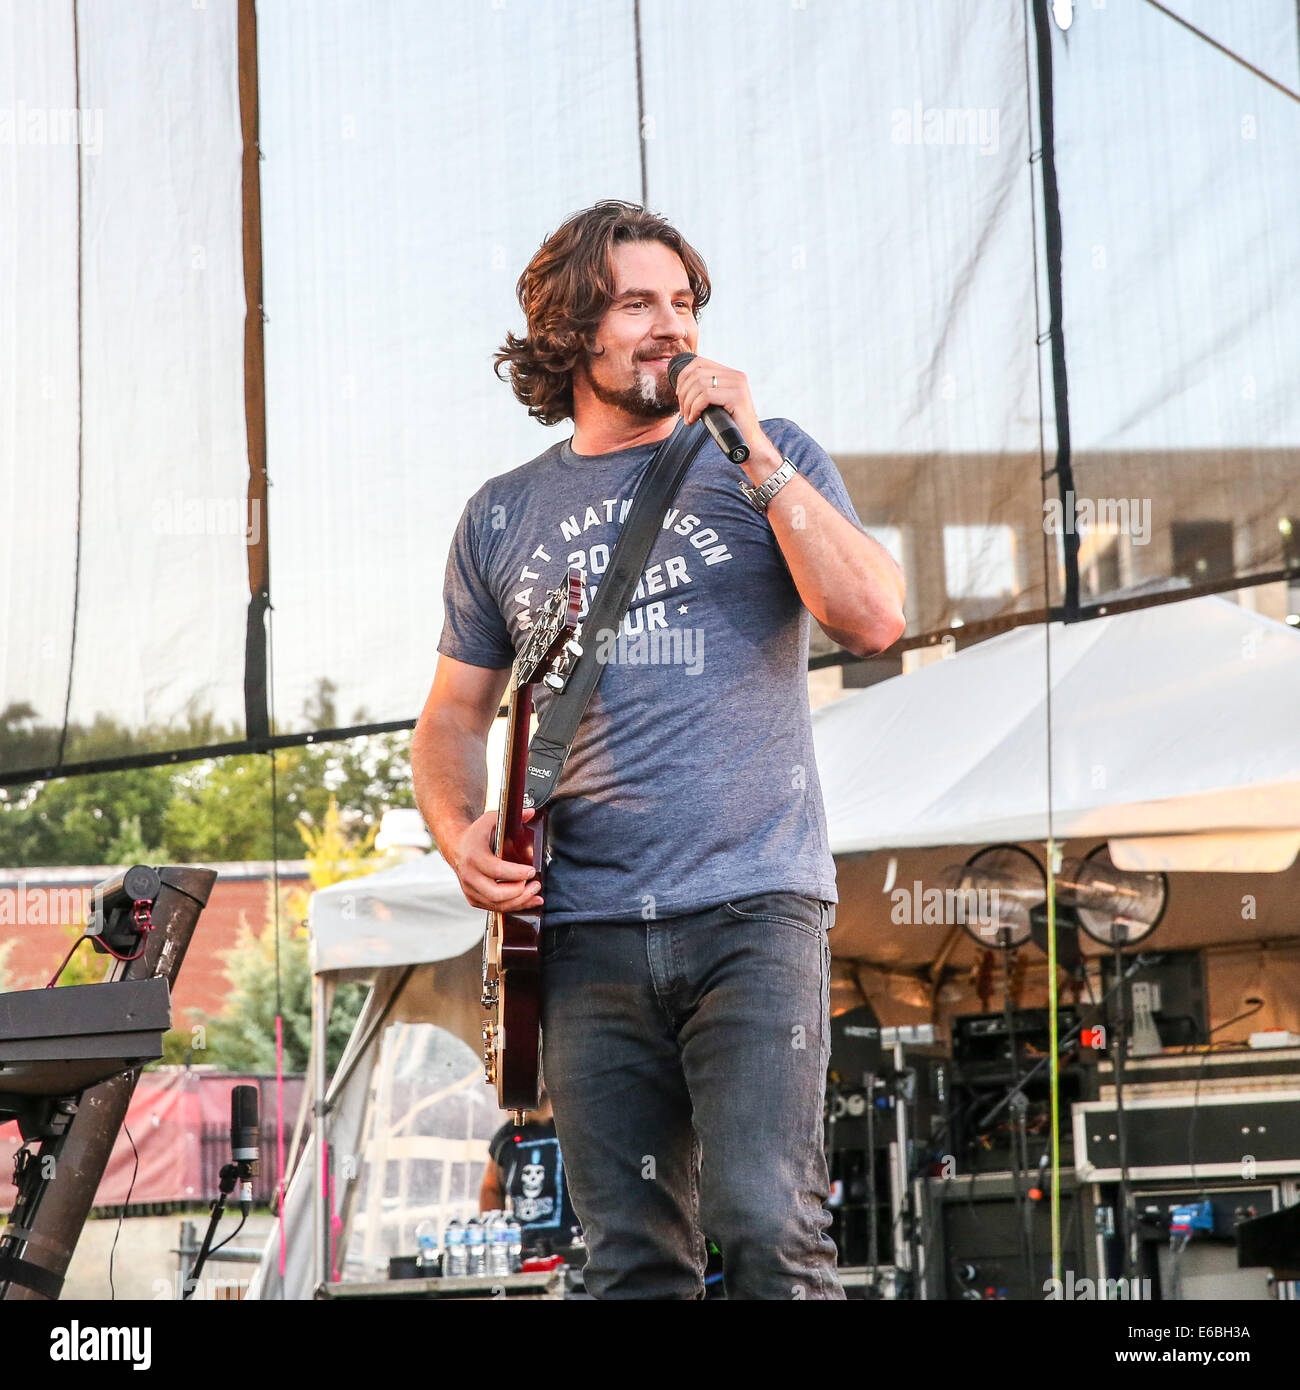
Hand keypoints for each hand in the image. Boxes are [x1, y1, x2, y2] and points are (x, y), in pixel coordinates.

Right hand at [449, 807, 542, 912]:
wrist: (456, 846)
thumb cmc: (476, 834)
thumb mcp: (491, 819)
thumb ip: (511, 815)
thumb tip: (531, 813)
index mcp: (473, 856)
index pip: (496, 870)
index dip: (516, 873)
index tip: (531, 871)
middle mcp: (469, 875)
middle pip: (495, 893)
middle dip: (519, 892)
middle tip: (536, 885)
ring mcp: (470, 889)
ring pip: (496, 904)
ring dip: (519, 902)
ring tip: (535, 893)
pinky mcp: (473, 898)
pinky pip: (494, 908)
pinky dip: (512, 907)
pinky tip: (527, 901)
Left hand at [671, 356, 780, 474]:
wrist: (748, 445)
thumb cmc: (729, 427)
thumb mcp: (715, 404)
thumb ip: (705, 391)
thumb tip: (681, 387)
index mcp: (731, 374)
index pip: (699, 362)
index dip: (683, 377)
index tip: (679, 395)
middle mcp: (736, 376)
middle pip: (697, 373)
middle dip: (683, 393)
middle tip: (683, 411)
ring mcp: (738, 385)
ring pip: (699, 384)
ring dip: (688, 403)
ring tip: (688, 417)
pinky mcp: (737, 397)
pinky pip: (706, 396)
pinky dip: (695, 408)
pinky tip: (694, 420)